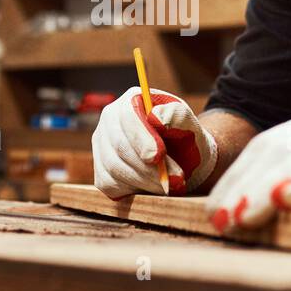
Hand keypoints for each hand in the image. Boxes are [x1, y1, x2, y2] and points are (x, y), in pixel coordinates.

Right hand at [92, 86, 217, 198]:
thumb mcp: (190, 125)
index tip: (159, 156)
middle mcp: (110, 119)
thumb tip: (156, 117)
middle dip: (148, 167)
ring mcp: (102, 144)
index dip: (141, 138)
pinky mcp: (101, 169)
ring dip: (145, 181)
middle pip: (119, 145)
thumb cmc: (186, 139)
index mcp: (132, 100)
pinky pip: (109, 184)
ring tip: (169, 185)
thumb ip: (178, 116)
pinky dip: (133, 190)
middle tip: (175, 180)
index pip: (127, 116)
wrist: (182, 160)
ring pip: (114, 167)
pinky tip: (152, 187)